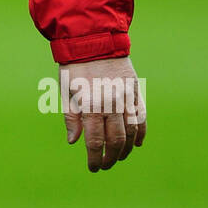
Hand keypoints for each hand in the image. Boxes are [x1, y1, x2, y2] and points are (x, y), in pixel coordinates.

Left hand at [60, 56, 145, 171]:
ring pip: (131, 132)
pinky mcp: (135, 91)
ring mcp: (125, 98)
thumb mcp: (65, 91)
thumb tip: (74, 142)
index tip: (93, 167)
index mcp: (90, 105)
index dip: (95, 159)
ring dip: (126, 149)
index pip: (95, 142)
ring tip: (119, 157)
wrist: (93, 40)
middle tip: (105, 166)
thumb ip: (71, 118)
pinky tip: (136, 143)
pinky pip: (141, 116)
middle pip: (115, 141)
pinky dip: (141, 132)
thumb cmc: (74, 67)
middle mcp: (110, 104)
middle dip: (111, 158)